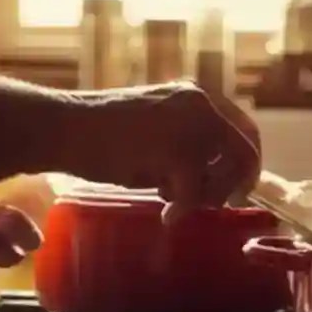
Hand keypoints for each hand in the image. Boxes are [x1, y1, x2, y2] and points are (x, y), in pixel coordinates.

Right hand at [0, 78, 260, 217]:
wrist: (63, 129)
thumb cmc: (101, 138)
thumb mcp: (157, 136)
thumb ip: (190, 151)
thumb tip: (219, 184)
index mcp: (196, 95)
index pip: (245, 130)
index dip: (248, 165)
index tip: (238, 191)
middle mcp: (200, 102)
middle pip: (245, 152)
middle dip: (235, 185)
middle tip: (220, 206)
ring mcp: (189, 122)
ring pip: (224, 173)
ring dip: (205, 197)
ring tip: (173, 201)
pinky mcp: (175, 148)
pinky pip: (195, 192)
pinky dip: (183, 209)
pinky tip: (166, 216)